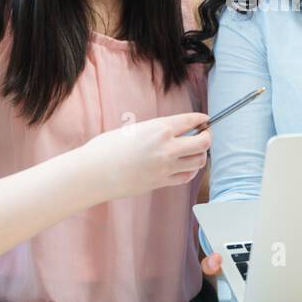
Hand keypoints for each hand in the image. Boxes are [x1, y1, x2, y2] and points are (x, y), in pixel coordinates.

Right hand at [81, 112, 210, 198]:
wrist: (94, 173)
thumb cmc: (106, 148)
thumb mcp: (132, 129)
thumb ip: (153, 130)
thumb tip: (168, 132)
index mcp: (159, 129)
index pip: (191, 121)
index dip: (201, 119)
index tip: (204, 119)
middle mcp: (167, 147)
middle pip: (202, 143)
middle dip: (207, 137)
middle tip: (204, 135)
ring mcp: (166, 167)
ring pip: (198, 161)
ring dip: (200, 154)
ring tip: (196, 151)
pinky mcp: (161, 182)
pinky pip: (186, 176)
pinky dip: (190, 170)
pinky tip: (186, 166)